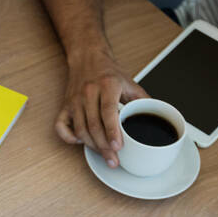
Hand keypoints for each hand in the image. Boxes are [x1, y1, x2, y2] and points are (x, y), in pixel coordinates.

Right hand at [55, 47, 145, 167]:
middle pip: (94, 125)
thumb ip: (142, 99)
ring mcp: (74, 100)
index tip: (118, 146)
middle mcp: (88, 92)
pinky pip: (61, 126)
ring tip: (103, 154)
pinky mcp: (65, 105)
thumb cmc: (108, 72)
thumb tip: (156, 114)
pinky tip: (80, 141)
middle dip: (104, 146)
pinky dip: (69, 137)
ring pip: (80, 129)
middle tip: (113, 159)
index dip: (113, 131)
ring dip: (91, 145)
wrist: (87, 57)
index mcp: (107, 85)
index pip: (108, 111)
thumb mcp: (129, 82)